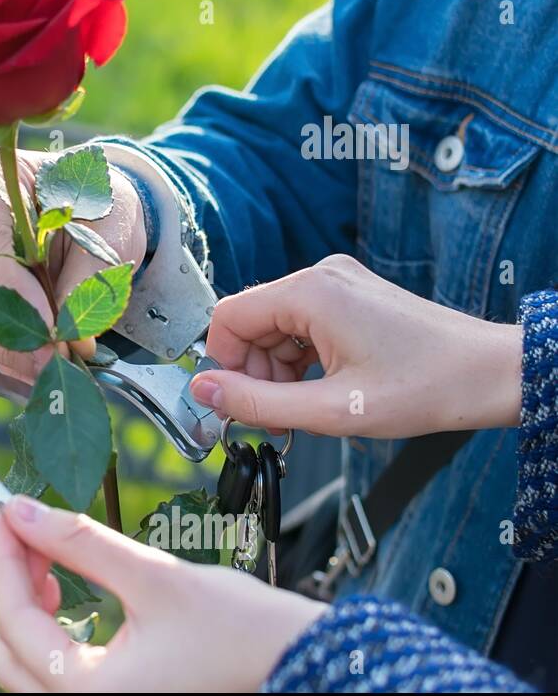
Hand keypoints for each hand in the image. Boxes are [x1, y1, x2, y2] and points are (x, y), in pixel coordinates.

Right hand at [0, 147, 146, 380]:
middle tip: (53, 363)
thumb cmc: (95, 204)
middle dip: (13, 332)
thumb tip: (73, 336)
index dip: (23, 298)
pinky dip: (2, 349)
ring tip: (46, 370)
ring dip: (4, 348)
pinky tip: (33, 365)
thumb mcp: (107, 227)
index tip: (55, 336)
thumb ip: (88, 277)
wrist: (88, 207)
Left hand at [0, 495, 326, 691]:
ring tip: (46, 558)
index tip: (2, 511)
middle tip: (24, 530)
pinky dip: (52, 631)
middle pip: (11, 653)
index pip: (15, 621)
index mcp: (90, 693)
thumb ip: (81, 543)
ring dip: (29, 610)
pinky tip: (66, 592)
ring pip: (30, 666)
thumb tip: (23, 512)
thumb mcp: (156, 575)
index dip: (4, 558)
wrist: (306, 665)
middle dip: (12, 586)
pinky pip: (59, 673)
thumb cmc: (243, 631)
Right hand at [189, 254, 521, 437]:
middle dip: (255, 372)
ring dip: (278, 371)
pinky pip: (302, 326)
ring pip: (276, 328)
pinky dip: (301, 361)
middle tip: (278, 418)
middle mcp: (320, 277)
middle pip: (252, 323)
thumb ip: (257, 402)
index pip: (228, 317)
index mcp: (309, 292)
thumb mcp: (331, 409)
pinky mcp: (353, 297)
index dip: (224, 364)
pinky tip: (322, 391)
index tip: (240, 403)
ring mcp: (339, 284)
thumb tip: (203, 391)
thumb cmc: (424, 389)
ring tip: (305, 411)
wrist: (491, 374)